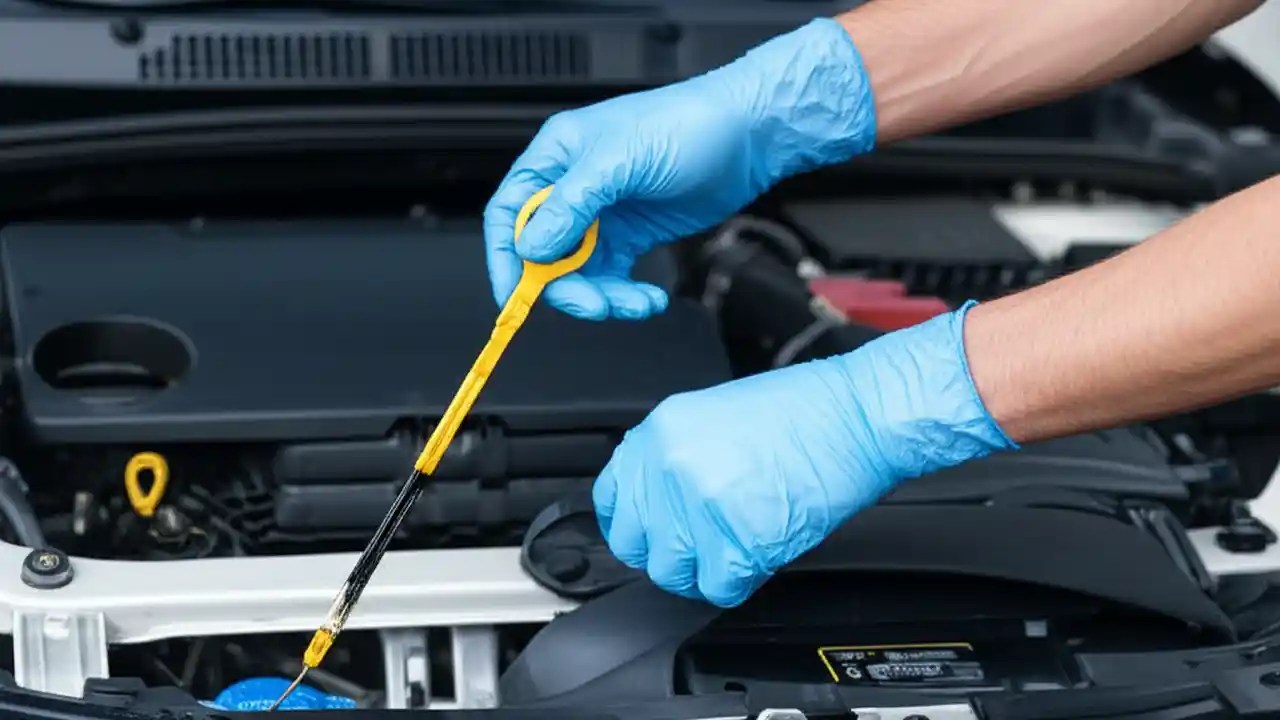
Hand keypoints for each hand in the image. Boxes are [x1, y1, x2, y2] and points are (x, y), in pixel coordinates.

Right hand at [484, 18, 876, 319]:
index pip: (510, 213)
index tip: (514, 295)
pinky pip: (613, 279)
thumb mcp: (620, 161)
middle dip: (565, 286)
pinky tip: (649, 299)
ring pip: (580, 274)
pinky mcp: (632, 236)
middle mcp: (573, 188)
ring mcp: (602, 215)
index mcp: (556, 158)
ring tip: (634, 303)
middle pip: (543, 254)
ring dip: (602, 297)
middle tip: (593, 305)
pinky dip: (626, 297)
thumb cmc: (688, 124)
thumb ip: (572, 205)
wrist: (748, 135)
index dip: (506, 257)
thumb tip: (531, 248)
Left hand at [593, 304, 1015, 605]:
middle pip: (635, 544)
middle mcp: (668, 467)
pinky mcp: (737, 538)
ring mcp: (699, 504)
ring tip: (737, 545)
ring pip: (673, 572)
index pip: (612, 498)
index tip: (654, 532)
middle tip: (703, 544)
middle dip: (669, 552)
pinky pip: (719, 587)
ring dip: (704, 569)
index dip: (636, 523)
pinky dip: (740, 580)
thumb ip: (674, 457)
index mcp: (659, 432)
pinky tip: (760, 550)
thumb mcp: (713, 416)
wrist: (858, 414)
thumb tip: (656, 500)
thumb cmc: (806, 411)